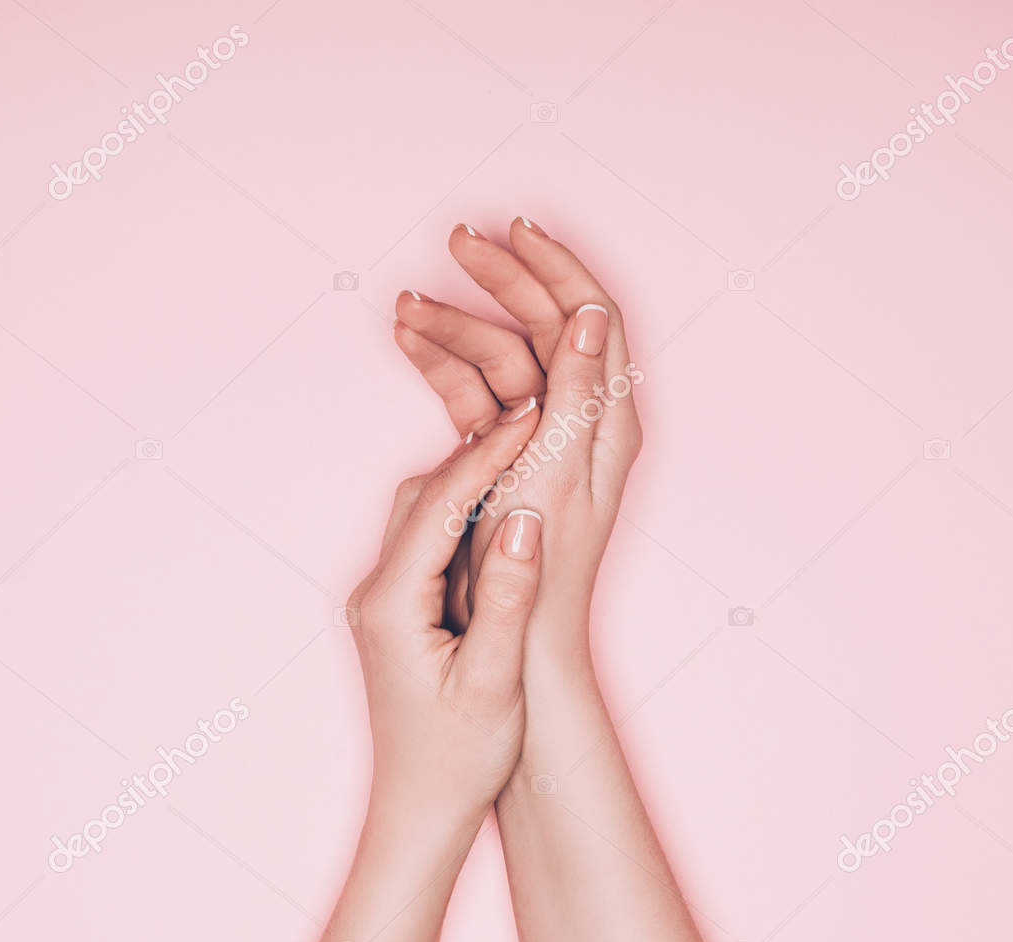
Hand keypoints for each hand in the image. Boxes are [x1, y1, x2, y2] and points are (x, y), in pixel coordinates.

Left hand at [346, 402, 546, 834]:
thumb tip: (523, 520)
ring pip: (420, 513)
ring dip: (468, 478)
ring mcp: (380, 602)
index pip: (442, 505)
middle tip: (536, 410)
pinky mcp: (394, 613)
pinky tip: (500, 505)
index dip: (491, 455)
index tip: (537, 413)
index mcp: (392, 604)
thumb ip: (507, 600)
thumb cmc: (457, 761)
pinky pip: (425, 540)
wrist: (419, 812)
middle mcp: (374, 593)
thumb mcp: (494, 684)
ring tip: (525, 447)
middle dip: (479, 452)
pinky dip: (460, 511)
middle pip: (424, 496)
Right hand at [393, 220, 641, 663]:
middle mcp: (581, 418)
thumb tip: (594, 314)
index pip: (592, 314)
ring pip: (502, 354)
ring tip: (405, 303)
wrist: (520, 639)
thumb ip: (577, 391)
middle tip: (455, 240)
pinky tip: (407, 342)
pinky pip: (477, 392)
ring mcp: (541, 435)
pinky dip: (444, 364)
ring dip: (457, 322)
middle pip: (545, 323)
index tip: (514, 230)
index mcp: (607, 417)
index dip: (555, 266)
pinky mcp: (506, 454)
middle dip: (500, 278)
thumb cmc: (541, 568)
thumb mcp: (558, 471)